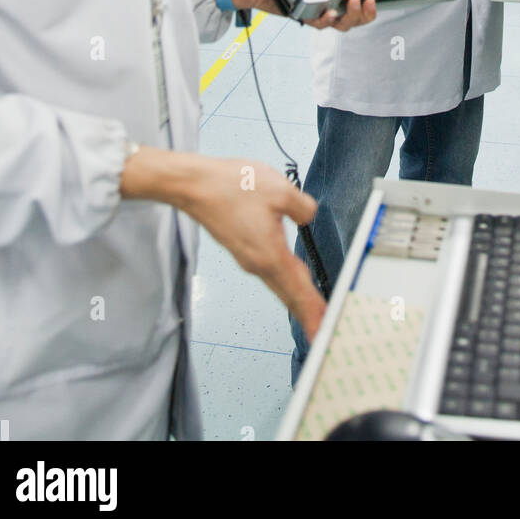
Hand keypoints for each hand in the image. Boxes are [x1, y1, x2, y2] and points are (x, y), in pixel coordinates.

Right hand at [120, 150, 326, 340]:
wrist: (195, 186)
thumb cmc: (232, 187)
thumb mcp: (281, 191)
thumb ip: (303, 208)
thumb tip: (307, 217)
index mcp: (271, 255)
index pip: (298, 291)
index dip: (314, 312)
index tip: (324, 332)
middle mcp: (258, 263)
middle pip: (288, 293)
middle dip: (307, 311)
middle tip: (324, 328)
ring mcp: (248, 257)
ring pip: (279, 283)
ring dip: (297, 296)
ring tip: (313, 306)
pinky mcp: (242, 248)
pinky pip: (270, 270)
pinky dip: (285, 280)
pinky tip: (292, 275)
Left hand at [229, 0, 376, 30]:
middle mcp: (326, 1)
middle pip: (355, 15)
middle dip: (367, 12)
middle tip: (369, 0)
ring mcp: (315, 9)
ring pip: (342, 24)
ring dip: (352, 17)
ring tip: (354, 3)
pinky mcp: (301, 14)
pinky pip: (318, 23)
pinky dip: (326, 19)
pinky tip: (331, 12)